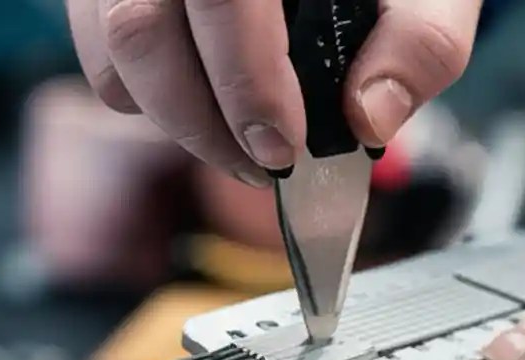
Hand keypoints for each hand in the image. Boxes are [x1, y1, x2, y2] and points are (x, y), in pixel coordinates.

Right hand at [65, 0, 482, 186]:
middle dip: (202, 123)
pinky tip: (213, 108)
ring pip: (113, 48)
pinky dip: (151, 100)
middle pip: (141, 28)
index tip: (282, 149)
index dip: (244, 80)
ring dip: (175, 120)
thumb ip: (421, 44)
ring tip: (242, 149)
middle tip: (264, 167)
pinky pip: (104, 56)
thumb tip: (370, 119)